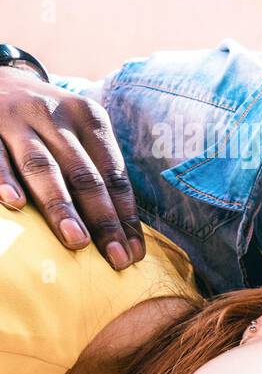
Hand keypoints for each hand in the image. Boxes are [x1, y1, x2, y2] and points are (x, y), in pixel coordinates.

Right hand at [0, 65, 143, 267]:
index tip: (135, 253)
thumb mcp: (77, 132)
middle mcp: (56, 116)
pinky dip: (4, 179)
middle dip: (103, 219)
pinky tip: (16, 204)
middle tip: (116, 257)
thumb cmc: (47, 121)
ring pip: (43, 168)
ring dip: (61, 207)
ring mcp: (17, 121)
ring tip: (77, 241)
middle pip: (84, 174)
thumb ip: (96, 170)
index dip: (126, 215)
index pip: (114, 174)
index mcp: (89, 118)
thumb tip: (124, 230)